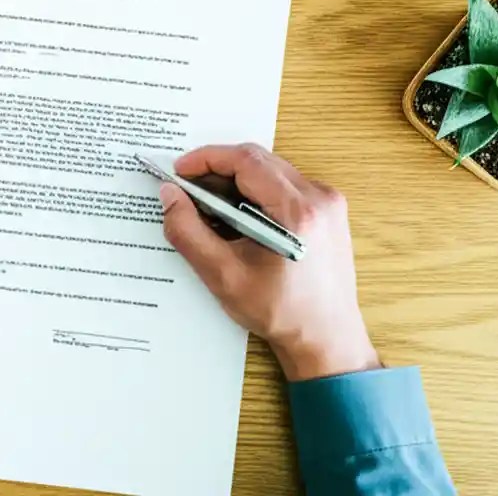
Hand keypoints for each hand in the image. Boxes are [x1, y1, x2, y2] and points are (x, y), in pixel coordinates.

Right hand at [158, 144, 378, 381]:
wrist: (326, 338)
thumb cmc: (281, 313)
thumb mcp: (223, 275)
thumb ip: (188, 232)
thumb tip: (169, 195)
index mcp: (298, 212)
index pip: (246, 161)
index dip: (206, 159)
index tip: (179, 170)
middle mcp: (319, 198)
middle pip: (259, 160)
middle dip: (218, 169)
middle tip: (188, 190)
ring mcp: (328, 203)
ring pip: (271, 170)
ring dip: (237, 181)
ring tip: (211, 209)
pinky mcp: (328, 211)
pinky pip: (285, 185)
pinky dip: (256, 193)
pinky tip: (238, 219)